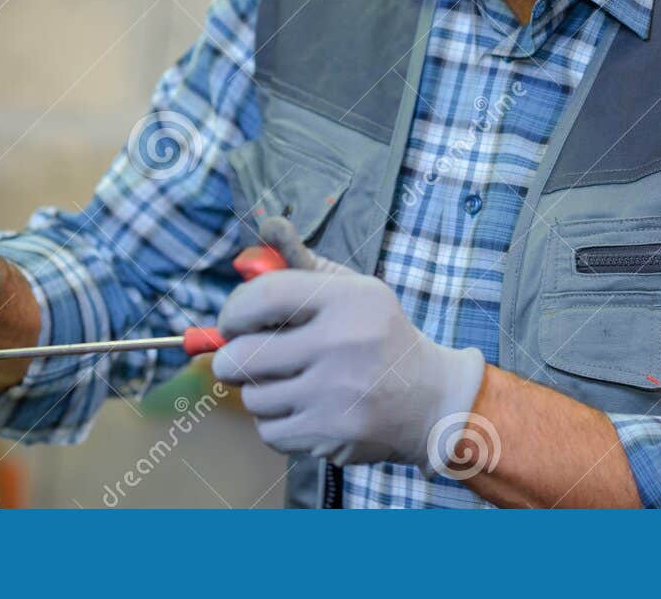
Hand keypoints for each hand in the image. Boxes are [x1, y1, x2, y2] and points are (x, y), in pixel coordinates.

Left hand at [211, 244, 484, 473]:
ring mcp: (336, 394)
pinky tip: (300, 411)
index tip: (230, 323)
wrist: (430, 399)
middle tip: (241, 359)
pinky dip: (276, 424)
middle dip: (231, 359)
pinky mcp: (332, 435)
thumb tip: (265, 226)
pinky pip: (269, 432)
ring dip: (259, 393)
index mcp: (347, 298)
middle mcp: (342, 343)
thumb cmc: (379, 337)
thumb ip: (305, 262)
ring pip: (252, 397)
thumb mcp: (353, 290)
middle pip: (242, 355)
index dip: (233, 310)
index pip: (263, 296)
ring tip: (285, 385)